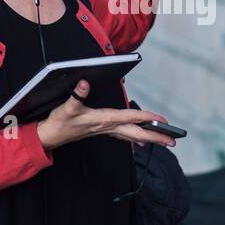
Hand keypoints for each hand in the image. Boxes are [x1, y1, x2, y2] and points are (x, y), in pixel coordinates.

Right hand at [36, 80, 175, 150]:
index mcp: (103, 119)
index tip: (162, 121)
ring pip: (134, 136)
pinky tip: (142, 141)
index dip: (147, 118)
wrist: (51, 136)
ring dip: (150, 138)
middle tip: (173, 140)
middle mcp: (108, 127)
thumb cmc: (60, 122)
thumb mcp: (67, 107)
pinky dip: (136, 138)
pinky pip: (125, 136)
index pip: (130, 118)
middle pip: (137, 132)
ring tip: (165, 141)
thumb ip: (76, 95)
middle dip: (156, 136)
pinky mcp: (103, 131)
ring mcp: (107, 131)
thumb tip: (84, 83)